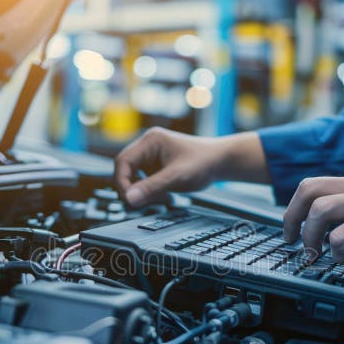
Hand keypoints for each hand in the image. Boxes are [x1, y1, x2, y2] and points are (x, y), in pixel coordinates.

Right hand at [114, 128, 268, 206]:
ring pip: (133, 177)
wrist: (222, 161)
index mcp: (150, 140)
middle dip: (132, 188)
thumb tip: (129, 199)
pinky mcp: (156, 166)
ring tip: (163, 197)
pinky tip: (166, 195)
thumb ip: (152, 188)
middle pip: (124, 169)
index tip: (130, 200)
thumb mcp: (177, 177)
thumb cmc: (204, 162)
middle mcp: (148, 145)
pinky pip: (143, 181)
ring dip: (142, 191)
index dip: (122, 182)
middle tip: (144, 203)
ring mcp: (151, 156)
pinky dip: (150, 191)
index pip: (122, 161)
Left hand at [283, 175, 343, 261]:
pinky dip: (338, 251)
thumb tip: (335, 236)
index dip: (293, 209)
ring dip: (314, 237)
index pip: (310, 185)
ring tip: (322, 256)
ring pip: (321, 210)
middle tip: (297, 245)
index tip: (291, 233)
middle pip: (308, 191)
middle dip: (293, 220)